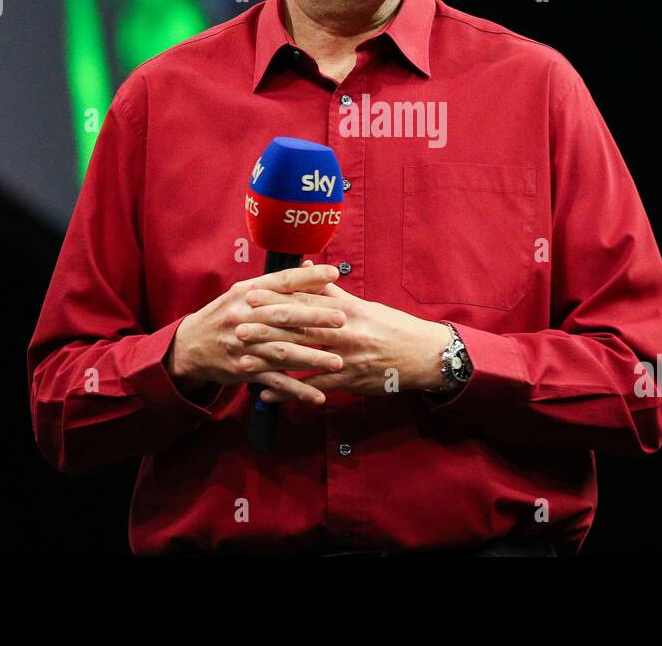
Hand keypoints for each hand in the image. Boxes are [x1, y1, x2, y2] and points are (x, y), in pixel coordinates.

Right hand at [167, 264, 347, 405]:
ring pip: (282, 351)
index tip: (334, 273)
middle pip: (283, 316)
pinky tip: (318, 395)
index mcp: (247, 293)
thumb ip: (276, 285)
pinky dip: (297, 390)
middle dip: (314, 317)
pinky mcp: (245, 370)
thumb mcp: (243, 294)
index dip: (307, 276)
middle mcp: (244, 316)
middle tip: (342, 319)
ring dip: (311, 358)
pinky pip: (274, 381)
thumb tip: (311, 269)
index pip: (280, 281)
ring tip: (338, 362)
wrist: (191, 345)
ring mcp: (244, 345)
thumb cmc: (226, 315)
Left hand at [243, 261, 450, 400]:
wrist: (423, 355)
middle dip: (265, 328)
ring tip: (244, 360)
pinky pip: (315, 386)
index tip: (251, 295)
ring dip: (270, 360)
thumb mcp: (364, 305)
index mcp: (347, 310)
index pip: (306, 302)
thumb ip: (331, 289)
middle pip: (298, 329)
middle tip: (238, 326)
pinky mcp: (350, 382)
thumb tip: (305, 269)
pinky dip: (289, 390)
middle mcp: (345, 332)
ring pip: (303, 358)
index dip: (276, 299)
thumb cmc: (392, 326)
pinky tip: (267, 392)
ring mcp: (347, 358)